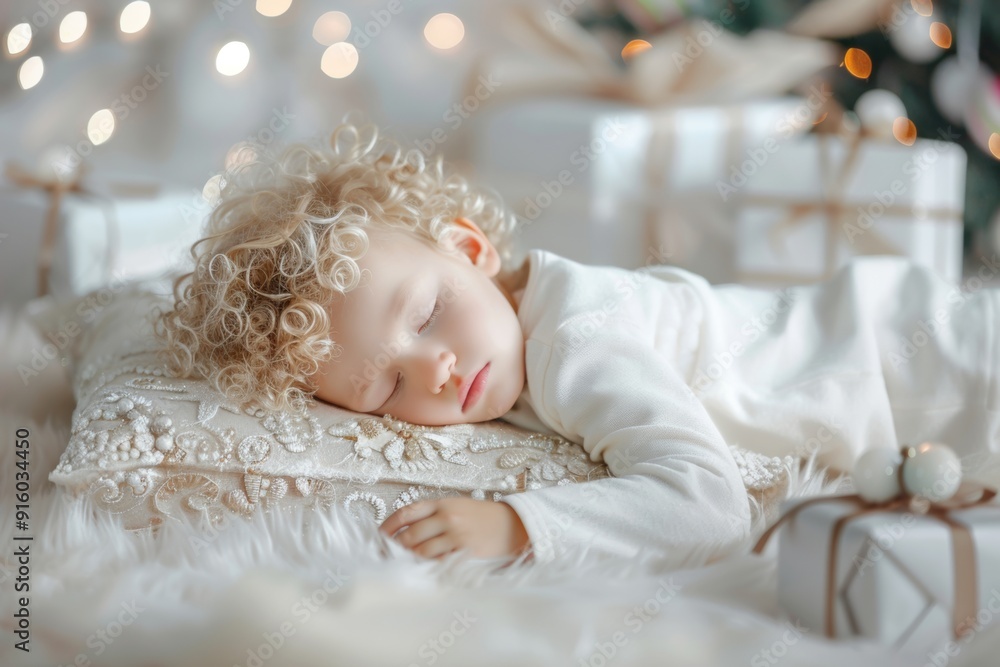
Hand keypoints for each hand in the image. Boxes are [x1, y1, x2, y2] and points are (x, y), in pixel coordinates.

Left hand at [379, 497, 530, 561]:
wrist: (513, 526)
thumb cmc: (482, 517)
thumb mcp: (457, 506)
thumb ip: (433, 515)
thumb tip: (404, 531)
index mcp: (443, 504)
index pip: (406, 513)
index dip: (389, 525)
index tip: (379, 535)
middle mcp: (447, 517)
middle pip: (409, 535)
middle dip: (395, 548)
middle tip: (386, 556)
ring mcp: (456, 536)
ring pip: (421, 551)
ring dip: (409, 560)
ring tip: (402, 565)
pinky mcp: (465, 553)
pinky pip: (438, 563)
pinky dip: (426, 567)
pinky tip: (421, 570)